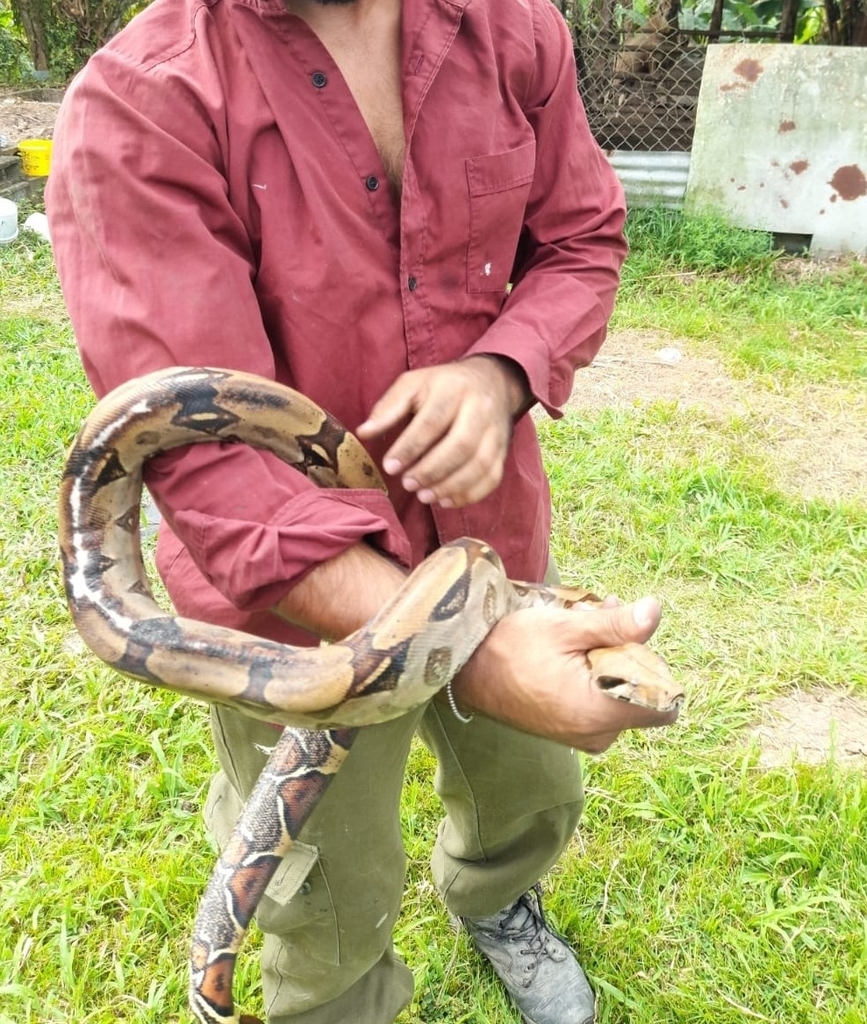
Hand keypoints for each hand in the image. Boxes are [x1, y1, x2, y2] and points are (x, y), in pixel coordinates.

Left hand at [357, 356, 529, 507]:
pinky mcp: (503, 451)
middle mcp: (480, 408)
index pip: (432, 421)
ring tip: (424, 496)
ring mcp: (496, 431)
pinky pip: (493, 477)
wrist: (491, 381)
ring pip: (480, 464)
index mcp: (453, 388)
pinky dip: (470, 494)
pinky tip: (446, 500)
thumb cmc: (442, 386)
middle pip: (461, 445)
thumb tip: (363, 432)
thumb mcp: (413, 384)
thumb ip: (388, 408)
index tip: (390, 467)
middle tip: (408, 484)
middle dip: (432, 470)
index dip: (410, 447)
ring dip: (450, 486)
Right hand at [452, 597, 679, 751]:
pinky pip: (599, 704)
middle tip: (599, 618)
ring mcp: (583, 737)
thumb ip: (615, 624)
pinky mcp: (571, 732)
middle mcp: (597, 734)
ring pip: (620, 695)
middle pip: (641, 695)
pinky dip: (595, 675)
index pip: (663, 704)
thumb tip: (655, 611)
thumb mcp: (565, 628)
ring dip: (610, 659)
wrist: (464, 672)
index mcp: (600, 713)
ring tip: (580, 627)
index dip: (655, 667)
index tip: (628, 639)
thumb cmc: (511, 648)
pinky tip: (572, 648)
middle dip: (628, 653)